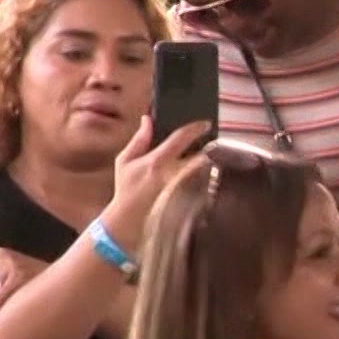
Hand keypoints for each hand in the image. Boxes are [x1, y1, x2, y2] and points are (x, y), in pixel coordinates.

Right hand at [100, 117, 213, 250]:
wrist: (130, 219)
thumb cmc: (127, 189)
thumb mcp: (125, 161)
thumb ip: (139, 139)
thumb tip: (147, 119)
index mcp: (157, 161)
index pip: (182, 138)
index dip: (196, 128)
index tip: (206, 123)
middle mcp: (173, 174)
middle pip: (201, 154)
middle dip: (210, 147)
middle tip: (213, 141)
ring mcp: (184, 188)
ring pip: (206, 170)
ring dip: (209, 163)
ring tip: (210, 158)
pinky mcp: (189, 200)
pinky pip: (205, 184)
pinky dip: (207, 178)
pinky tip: (205, 175)